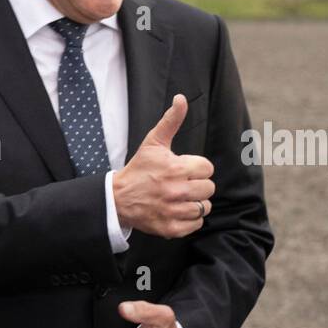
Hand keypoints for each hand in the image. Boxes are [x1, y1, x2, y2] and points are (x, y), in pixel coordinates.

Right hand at [112, 94, 214, 237]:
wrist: (118, 198)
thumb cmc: (139, 169)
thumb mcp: (153, 142)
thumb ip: (171, 120)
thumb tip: (181, 98)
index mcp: (176, 169)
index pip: (207, 169)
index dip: (196, 168)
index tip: (183, 169)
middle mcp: (177, 191)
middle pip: (209, 188)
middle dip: (197, 185)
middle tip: (181, 184)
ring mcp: (174, 211)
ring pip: (204, 207)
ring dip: (195, 202)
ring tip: (180, 197)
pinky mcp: (171, 228)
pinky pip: (196, 224)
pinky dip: (190, 219)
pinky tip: (178, 210)